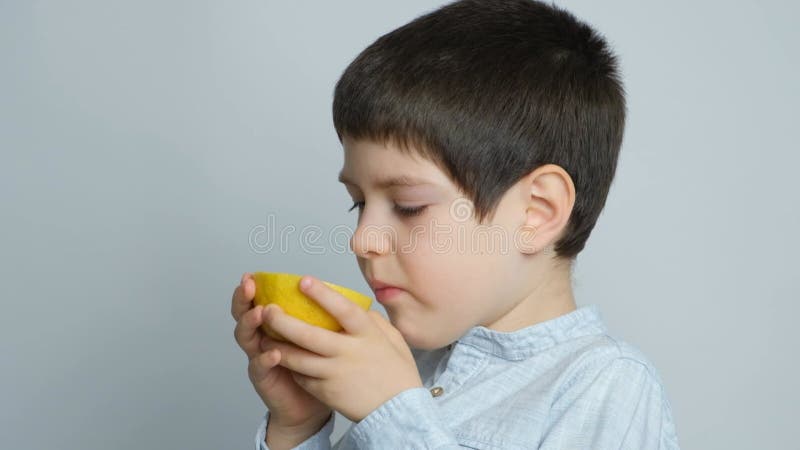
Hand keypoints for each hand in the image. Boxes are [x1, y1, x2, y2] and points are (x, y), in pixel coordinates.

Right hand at [232, 273, 331, 428]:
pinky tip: (273, 353)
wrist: (310, 404)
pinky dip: (264, 358)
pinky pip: (259, 366)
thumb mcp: (318, 337)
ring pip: (245, 337)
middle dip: (243, 299)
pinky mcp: (263, 378)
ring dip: (250, 323)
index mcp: (273, 324)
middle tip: (248, 286)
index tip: (252, 274)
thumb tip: (343, 292)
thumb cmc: (316, 365)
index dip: (252, 288)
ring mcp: (259, 356)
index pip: (258, 301)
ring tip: (259, 313)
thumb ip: (319, 317)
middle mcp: (261, 337)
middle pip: (243, 314)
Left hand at [262, 275, 422, 422]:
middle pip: (308, 335)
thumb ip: (375, 321)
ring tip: (264, 336)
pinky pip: (302, 377)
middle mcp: (350, 353)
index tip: (303, 281)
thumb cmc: (398, 373)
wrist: (398, 412)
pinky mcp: (327, 393)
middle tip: (268, 309)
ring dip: (278, 347)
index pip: (343, 309)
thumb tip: (358, 307)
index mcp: (368, 335)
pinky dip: (292, 368)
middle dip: (283, 321)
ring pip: (298, 359)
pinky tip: (285, 359)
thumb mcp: (394, 340)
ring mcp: (336, 374)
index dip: (322, 294)